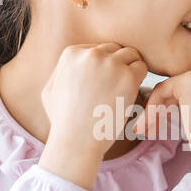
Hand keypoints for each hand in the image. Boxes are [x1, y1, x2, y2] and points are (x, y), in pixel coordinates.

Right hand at [39, 43, 147, 188]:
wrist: (76, 142)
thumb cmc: (63, 122)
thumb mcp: (49, 92)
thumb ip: (60, 72)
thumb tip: (73, 61)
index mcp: (72, 53)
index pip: (97, 48)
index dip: (102, 66)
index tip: (101, 85)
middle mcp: (91, 54)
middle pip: (114, 49)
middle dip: (117, 65)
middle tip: (115, 88)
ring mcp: (111, 64)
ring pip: (130, 54)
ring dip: (130, 69)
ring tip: (124, 90)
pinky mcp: (128, 77)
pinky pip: (141, 67)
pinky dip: (140, 79)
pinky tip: (131, 94)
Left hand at [131, 64, 190, 182]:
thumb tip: (168, 99)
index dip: (175, 104)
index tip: (163, 124)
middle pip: (180, 85)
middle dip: (162, 107)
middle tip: (149, 129)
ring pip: (169, 88)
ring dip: (154, 109)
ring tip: (144, 131)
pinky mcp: (190, 81)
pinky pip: (162, 90)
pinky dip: (152, 108)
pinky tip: (147, 126)